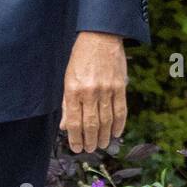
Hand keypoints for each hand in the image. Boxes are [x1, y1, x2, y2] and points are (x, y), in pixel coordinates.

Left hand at [60, 32, 127, 152]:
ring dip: (104, 136)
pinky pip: (121, 110)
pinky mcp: (120, 86)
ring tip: (102, 145)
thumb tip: (65, 126)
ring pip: (106, 120)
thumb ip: (67, 103)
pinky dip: (119, 124)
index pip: (74, 121)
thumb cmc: (81, 57)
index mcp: (74, 90)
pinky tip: (116, 133)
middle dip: (90, 140)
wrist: (100, 37)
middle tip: (90, 149)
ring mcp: (107, 89)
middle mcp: (90, 92)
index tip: (76, 148)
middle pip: (91, 124)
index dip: (75, 138)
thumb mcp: (68, 78)